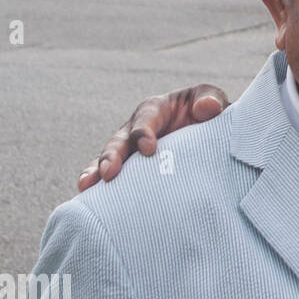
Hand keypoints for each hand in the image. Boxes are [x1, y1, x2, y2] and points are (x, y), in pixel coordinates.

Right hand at [77, 85, 229, 191]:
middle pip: (119, 141)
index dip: (144, 132)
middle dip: (113, 156)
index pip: (145, 119)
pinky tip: (89, 199)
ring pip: (109, 160)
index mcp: (155, 109)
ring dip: (97, 172)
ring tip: (86, 186)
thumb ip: (211, 98)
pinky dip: (101, 188)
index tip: (149, 149)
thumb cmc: (208, 111)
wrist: (208, 134)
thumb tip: (207, 108)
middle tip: (109, 173)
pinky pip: (114, 179)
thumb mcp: (211, 99)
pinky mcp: (131, 170)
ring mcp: (130, 151)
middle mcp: (135, 130)